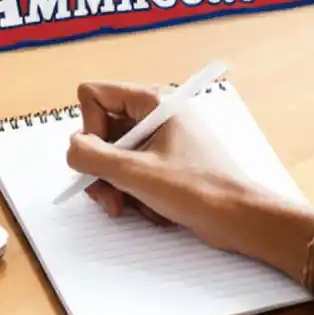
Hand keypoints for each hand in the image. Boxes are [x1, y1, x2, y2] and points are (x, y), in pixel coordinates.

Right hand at [65, 81, 313, 273]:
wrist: (241, 218)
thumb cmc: (199, 190)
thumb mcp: (134, 173)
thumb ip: (91, 156)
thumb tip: (72, 148)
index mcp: (151, 101)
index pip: (93, 96)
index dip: (88, 128)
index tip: (103, 156)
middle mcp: (154, 114)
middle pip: (100, 131)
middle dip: (100, 168)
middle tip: (110, 197)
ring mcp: (159, 139)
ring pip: (112, 156)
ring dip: (115, 185)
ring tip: (131, 207)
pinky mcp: (165, 162)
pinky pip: (130, 172)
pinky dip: (134, 192)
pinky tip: (152, 208)